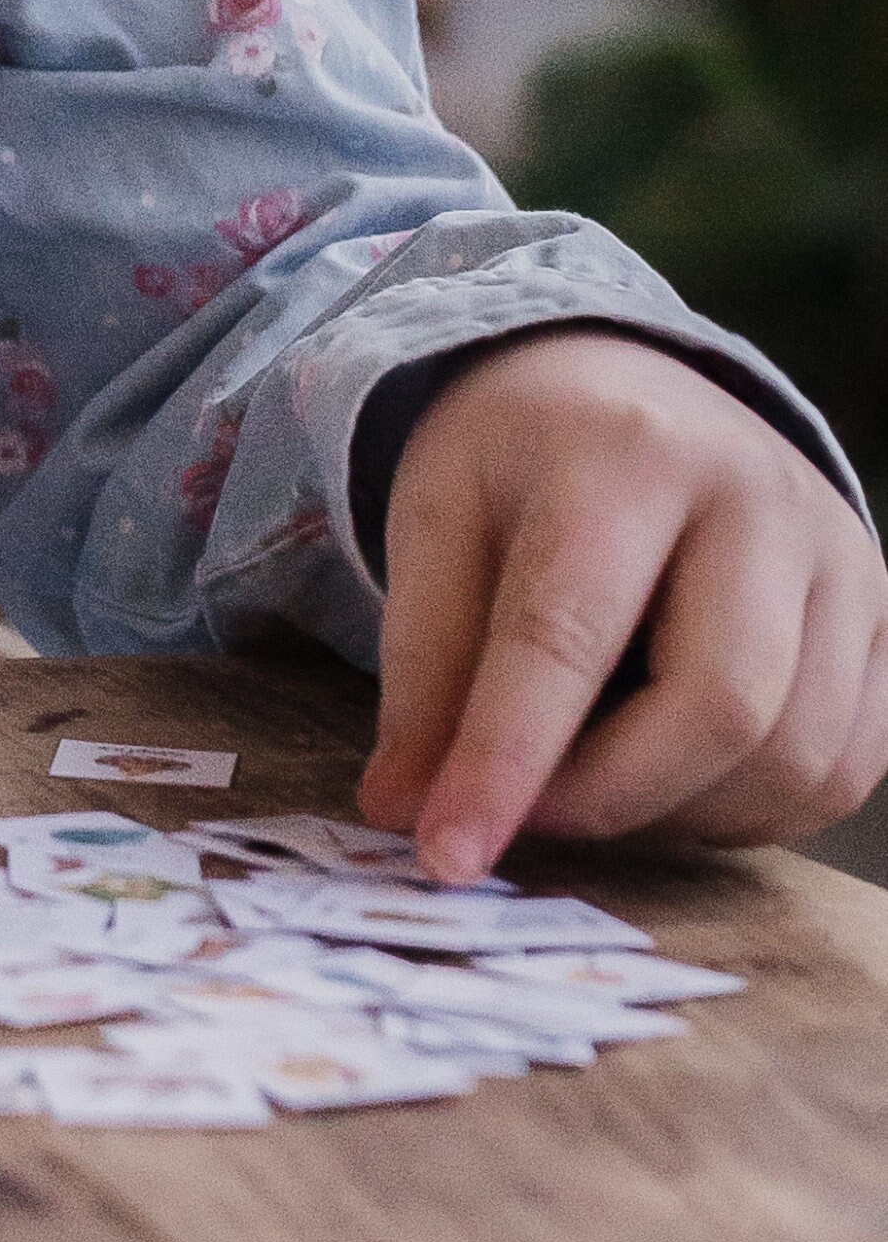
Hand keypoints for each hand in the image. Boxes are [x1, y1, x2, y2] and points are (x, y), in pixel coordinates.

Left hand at [359, 328, 887, 881]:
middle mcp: (760, 499)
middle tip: (516, 818)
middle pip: (717, 710)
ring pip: (792, 757)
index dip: (502, 763)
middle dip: (604, 800)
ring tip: (582, 783)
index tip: (443, 857)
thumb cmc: (516, 458)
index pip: (564, 638)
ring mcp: (844, 559)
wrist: (623, 385)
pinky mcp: (884, 617)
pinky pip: (840, 769)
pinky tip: (665, 779)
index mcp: (625, 456)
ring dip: (674, 814)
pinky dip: (745, 811)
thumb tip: (401, 809)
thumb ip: (423, 668)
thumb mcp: (435, 522)